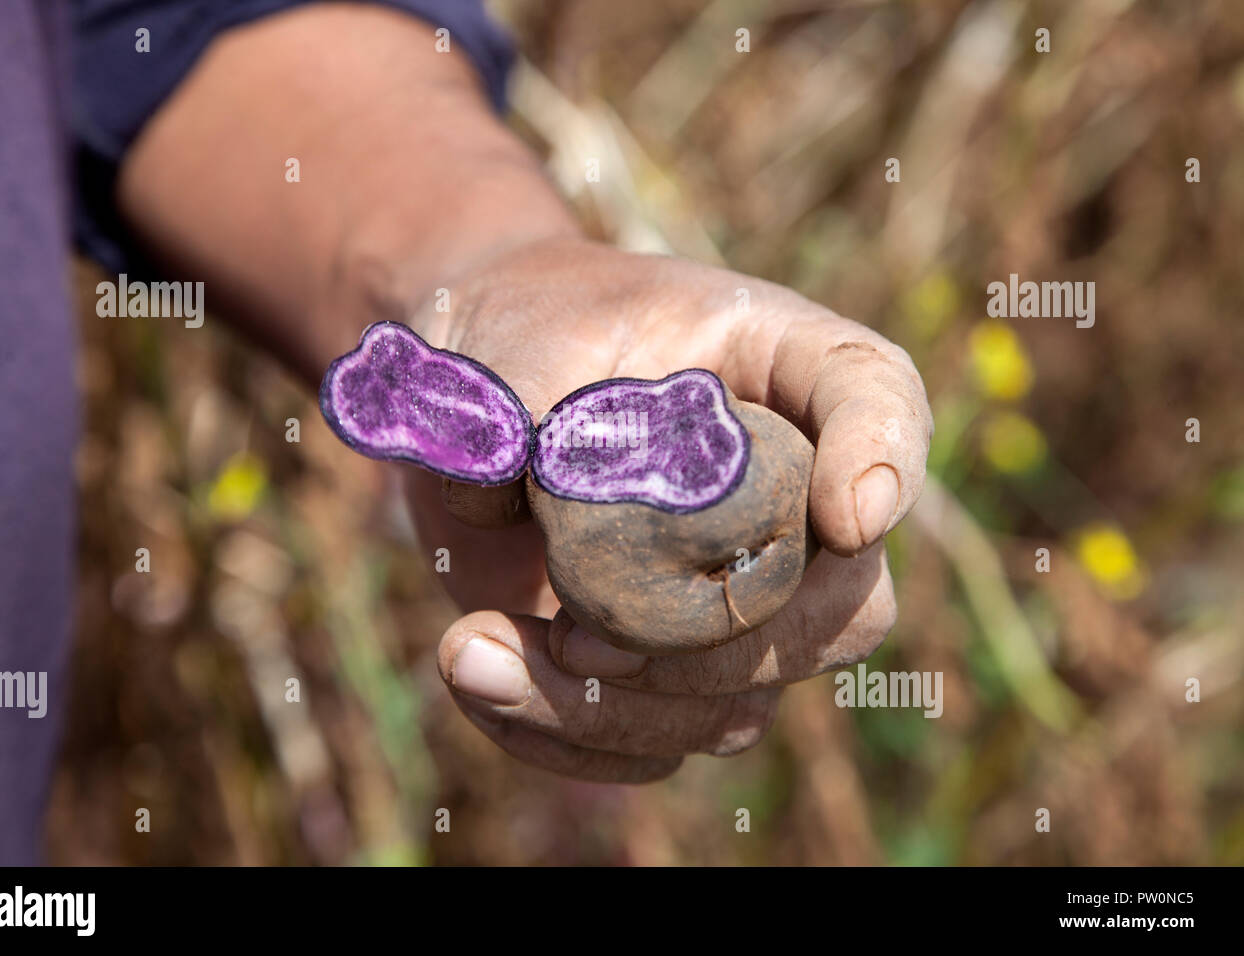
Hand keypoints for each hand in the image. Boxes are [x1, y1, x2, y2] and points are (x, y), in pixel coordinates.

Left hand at [400, 237, 932, 781]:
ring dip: (607, 710)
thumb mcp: (515, 338)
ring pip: (738, 705)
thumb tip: (498, 497)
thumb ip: (518, 405)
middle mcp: (790, 500)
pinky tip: (477, 675)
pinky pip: (651, 744)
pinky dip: (563, 734)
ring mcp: (737, 598)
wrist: (484, 394)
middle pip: (843, 610)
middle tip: (577, 636)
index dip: (885, 460)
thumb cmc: (523, 335)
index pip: (878, 398)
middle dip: (709, 650)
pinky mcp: (665, 668)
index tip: (848, 519)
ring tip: (467, 653)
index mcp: (785, 373)